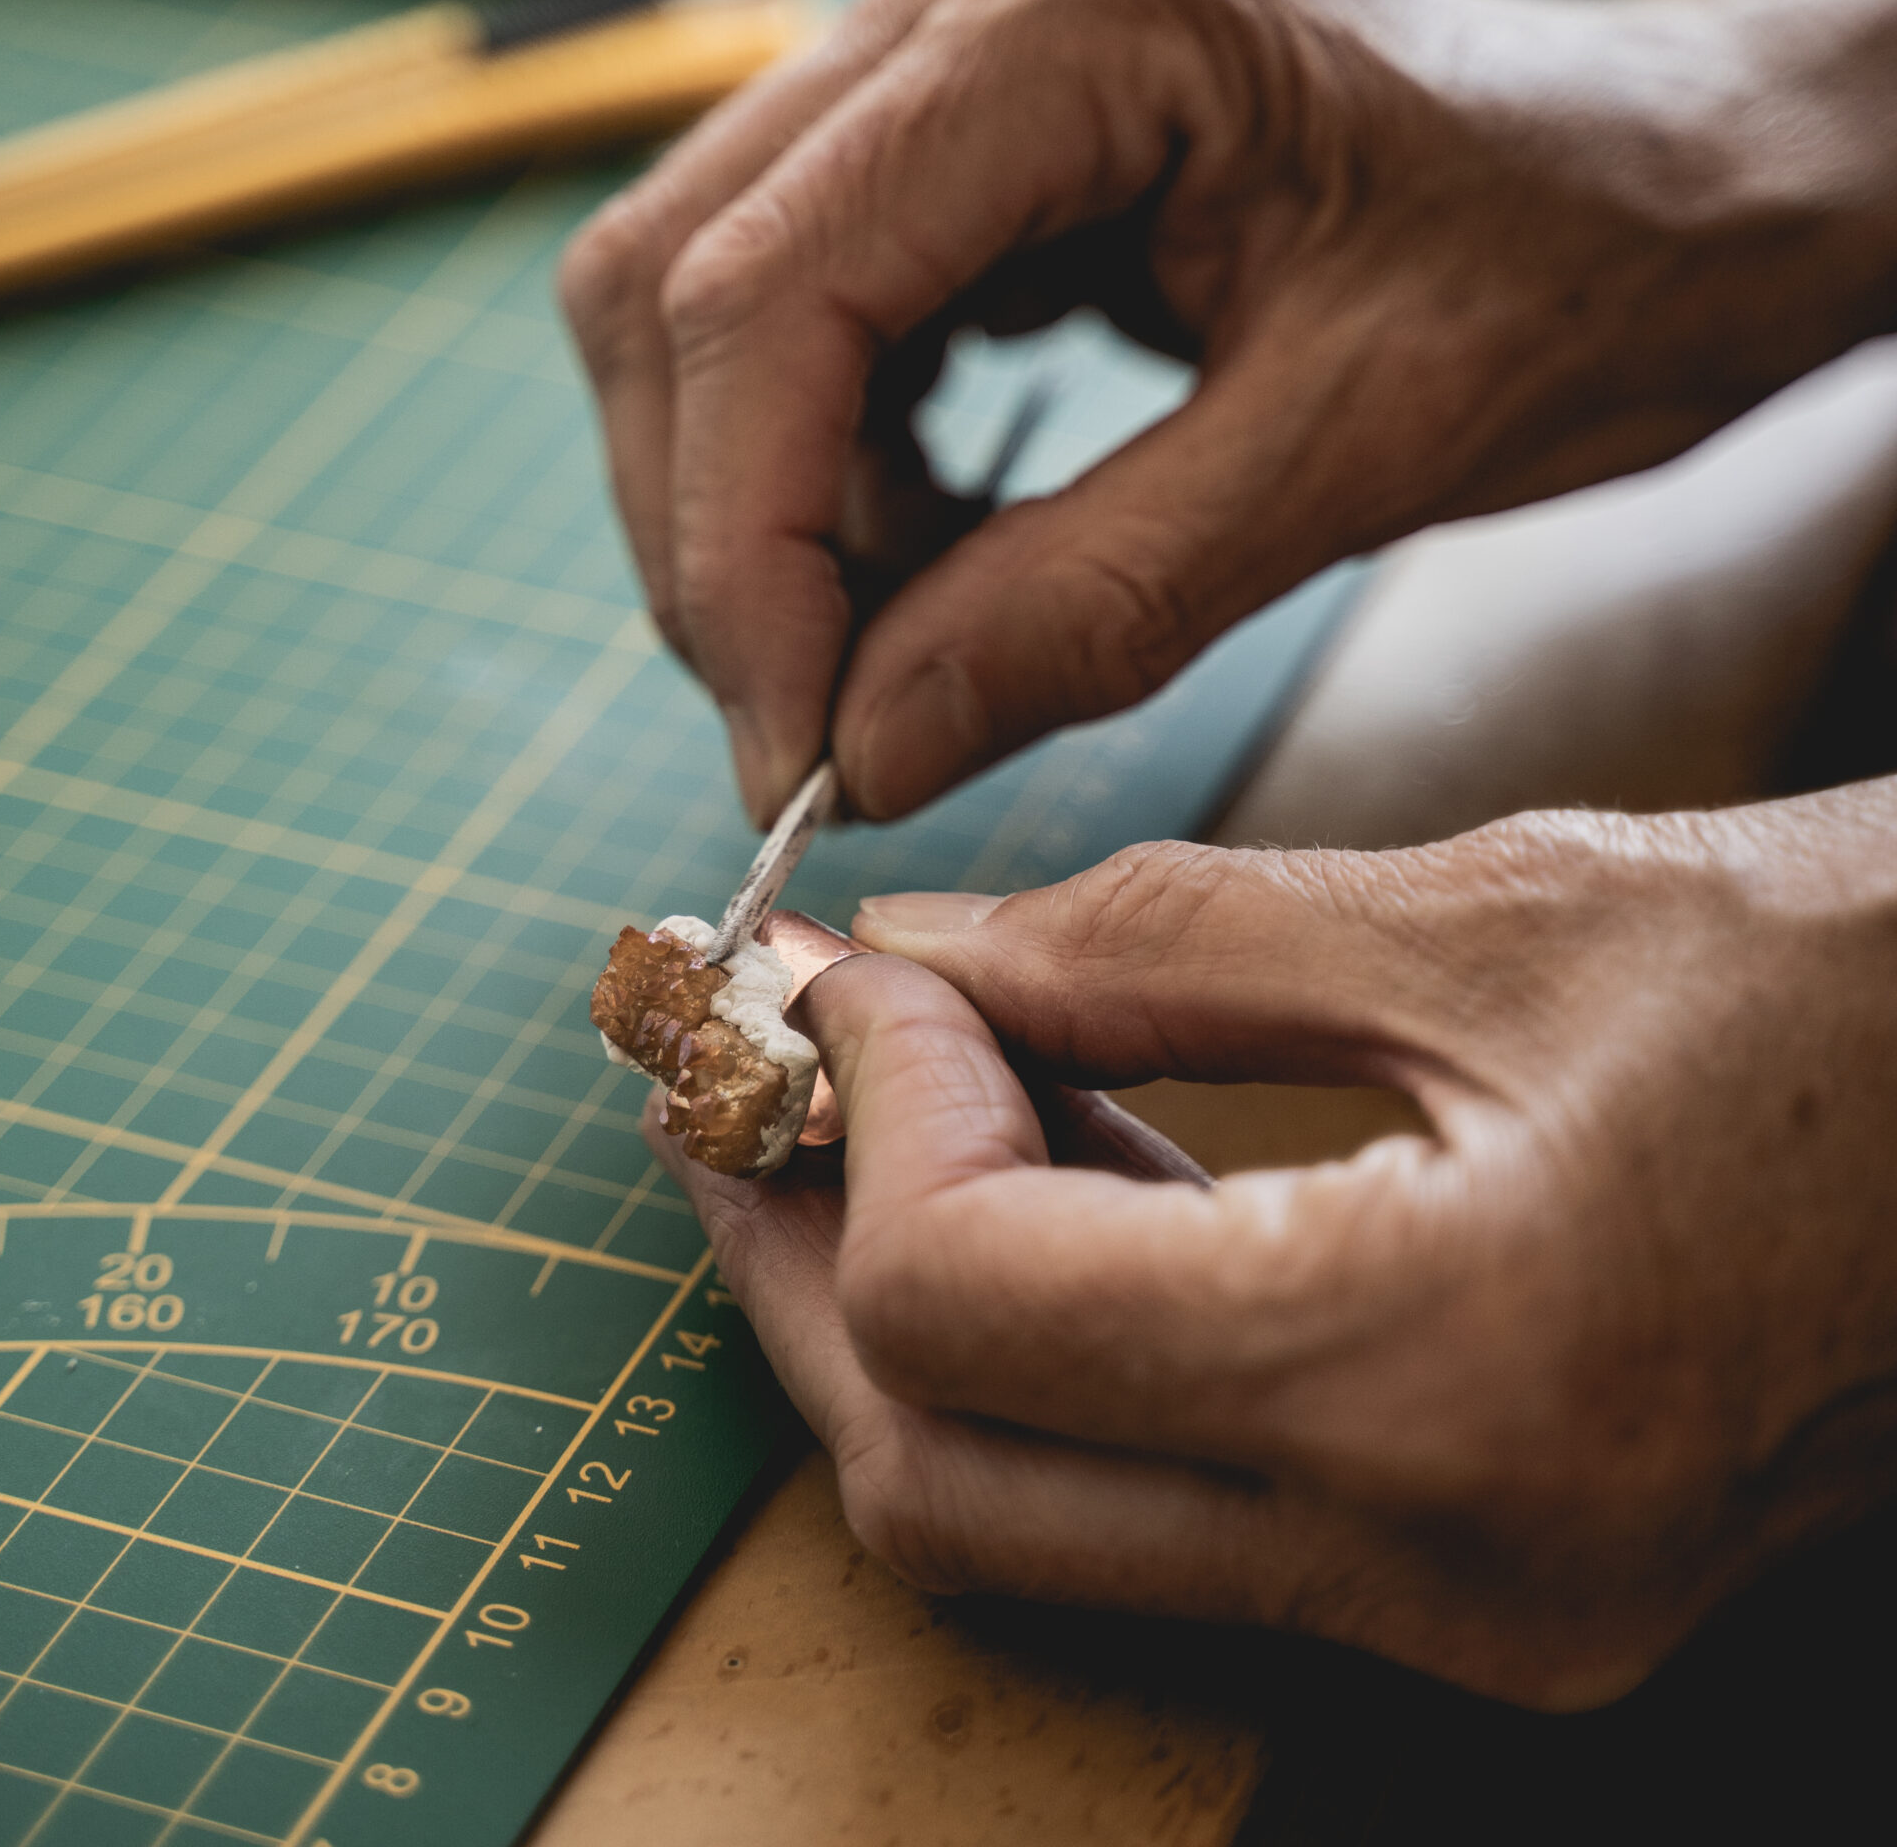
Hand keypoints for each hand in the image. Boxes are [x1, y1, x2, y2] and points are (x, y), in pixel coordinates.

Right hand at [561, 0, 1896, 821]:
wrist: (1702, 166)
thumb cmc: (1594, 257)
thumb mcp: (1357, 450)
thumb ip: (1092, 603)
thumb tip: (866, 748)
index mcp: (1077, 11)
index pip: (768, 287)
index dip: (740, 546)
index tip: (790, 748)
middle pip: (683, 276)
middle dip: (722, 532)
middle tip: (817, 726)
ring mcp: (963, 35)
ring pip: (712, 288)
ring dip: (764, 496)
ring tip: (897, 638)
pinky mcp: (976, 114)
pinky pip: (813, 294)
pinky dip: (834, 453)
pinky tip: (933, 544)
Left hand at [651, 786, 1896, 1705]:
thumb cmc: (1833, 990)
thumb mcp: (1484, 910)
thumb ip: (1154, 940)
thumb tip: (915, 957)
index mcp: (1457, 1381)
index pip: (983, 1316)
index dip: (867, 1115)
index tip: (842, 971)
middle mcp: (1449, 1573)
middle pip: (957, 1483)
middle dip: (805, 1262)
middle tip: (745, 1081)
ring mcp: (1467, 1623)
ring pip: (1041, 1527)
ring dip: (909, 1312)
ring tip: (853, 1113)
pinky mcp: (1478, 1595)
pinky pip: (1173, 1510)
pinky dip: (1062, 1349)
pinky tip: (1032, 1176)